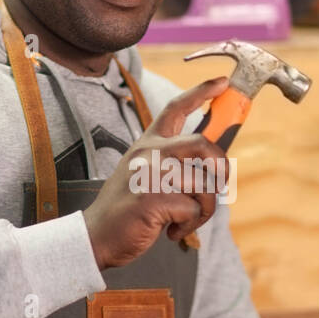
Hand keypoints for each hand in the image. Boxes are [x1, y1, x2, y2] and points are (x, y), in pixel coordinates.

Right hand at [83, 76, 229, 269]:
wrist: (96, 236)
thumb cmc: (125, 210)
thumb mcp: (143, 174)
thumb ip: (170, 164)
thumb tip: (210, 168)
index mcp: (147, 143)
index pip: (176, 108)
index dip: (201, 92)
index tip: (222, 82)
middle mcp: (149, 152)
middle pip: (202, 144)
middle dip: (220, 167)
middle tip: (219, 186)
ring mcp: (150, 173)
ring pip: (203, 184)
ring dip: (203, 209)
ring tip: (184, 220)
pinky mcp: (153, 197)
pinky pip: (193, 207)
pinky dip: (190, 224)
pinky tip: (171, 230)